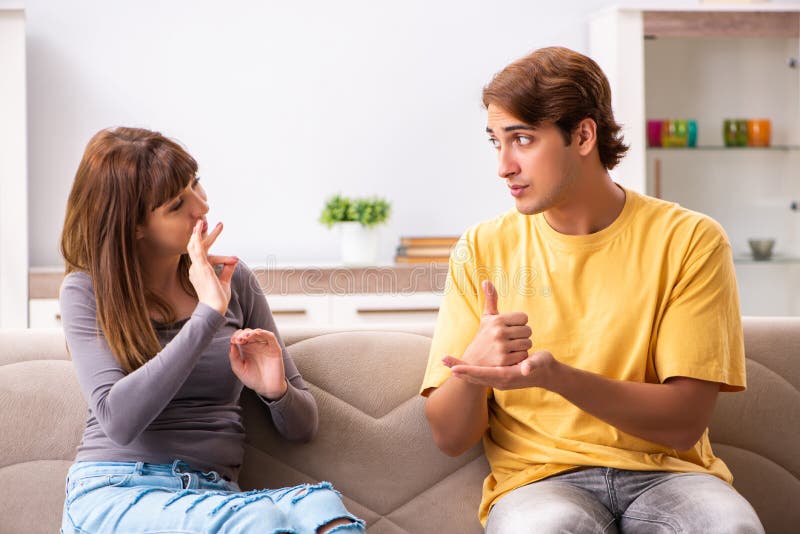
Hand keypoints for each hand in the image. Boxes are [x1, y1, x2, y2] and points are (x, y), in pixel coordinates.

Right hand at [187, 220, 237, 314]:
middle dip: (202, 234)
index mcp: (199, 271)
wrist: (215, 309)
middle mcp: (195, 268)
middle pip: (197, 247)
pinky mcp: (201, 268)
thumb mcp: (225, 281)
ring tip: (200, 221)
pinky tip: (197, 231)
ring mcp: (197, 268)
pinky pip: (197, 251)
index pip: (204, 254)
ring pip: (195, 246)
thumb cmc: (218, 299)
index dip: (210, 244)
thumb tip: (233, 262)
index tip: (218, 236)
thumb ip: (227, 270)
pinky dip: (197, 239)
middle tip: (206, 221)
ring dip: (198, 233)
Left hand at [229, 328, 287, 399]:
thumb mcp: (239, 369)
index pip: (241, 337)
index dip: (236, 336)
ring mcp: (265, 346)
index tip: (233, 340)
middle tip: (239, 339)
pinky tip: (257, 334)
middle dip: (243, 334)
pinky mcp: (274, 348)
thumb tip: (231, 344)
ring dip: (252, 332)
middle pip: (249, 333)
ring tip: (246, 337)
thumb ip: (234, 357)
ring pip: (259, 333)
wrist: (266, 388)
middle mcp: (256, 345)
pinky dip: (264, 333)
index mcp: (246, 349)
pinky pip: (270, 337)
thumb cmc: (253, 379)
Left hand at [444, 350, 558, 390]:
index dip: (469, 371)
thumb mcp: (540, 362)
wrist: (547, 374)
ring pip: (476, 376)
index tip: (454, 368)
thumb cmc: (544, 365)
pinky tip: (461, 366)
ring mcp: (498, 380)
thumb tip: (526, 368)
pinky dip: (469, 371)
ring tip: (447, 362)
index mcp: (507, 376)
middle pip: (475, 376)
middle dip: (460, 369)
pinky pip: (480, 376)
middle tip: (444, 360)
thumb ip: (533, 365)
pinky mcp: (499, 377)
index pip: (483, 374)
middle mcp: (500, 380)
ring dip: (462, 369)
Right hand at [460, 280, 531, 366]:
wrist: (472, 362)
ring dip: (522, 347)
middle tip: (511, 340)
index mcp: (497, 320)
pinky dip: (520, 357)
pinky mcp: (505, 360)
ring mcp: (502, 347)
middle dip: (522, 336)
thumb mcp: (486, 318)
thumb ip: (490, 299)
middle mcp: (499, 332)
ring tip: (511, 348)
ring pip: (528, 343)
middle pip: (528, 331)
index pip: (524, 318)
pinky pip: (524, 355)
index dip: (519, 324)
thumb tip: (486, 281)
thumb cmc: (483, 337)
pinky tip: (510, 357)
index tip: (511, 328)